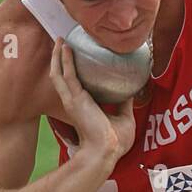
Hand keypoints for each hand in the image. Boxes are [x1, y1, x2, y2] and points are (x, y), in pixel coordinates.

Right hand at [49, 39, 136, 162]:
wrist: (106, 151)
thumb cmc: (114, 140)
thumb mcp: (123, 116)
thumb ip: (124, 102)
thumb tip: (132, 90)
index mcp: (84, 106)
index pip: (75, 84)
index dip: (73, 71)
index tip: (76, 57)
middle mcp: (74, 101)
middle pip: (62, 76)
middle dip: (60, 59)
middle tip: (62, 43)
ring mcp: (72, 99)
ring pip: (59, 73)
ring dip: (58, 56)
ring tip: (60, 40)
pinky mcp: (74, 98)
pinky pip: (67, 75)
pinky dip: (64, 60)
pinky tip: (65, 48)